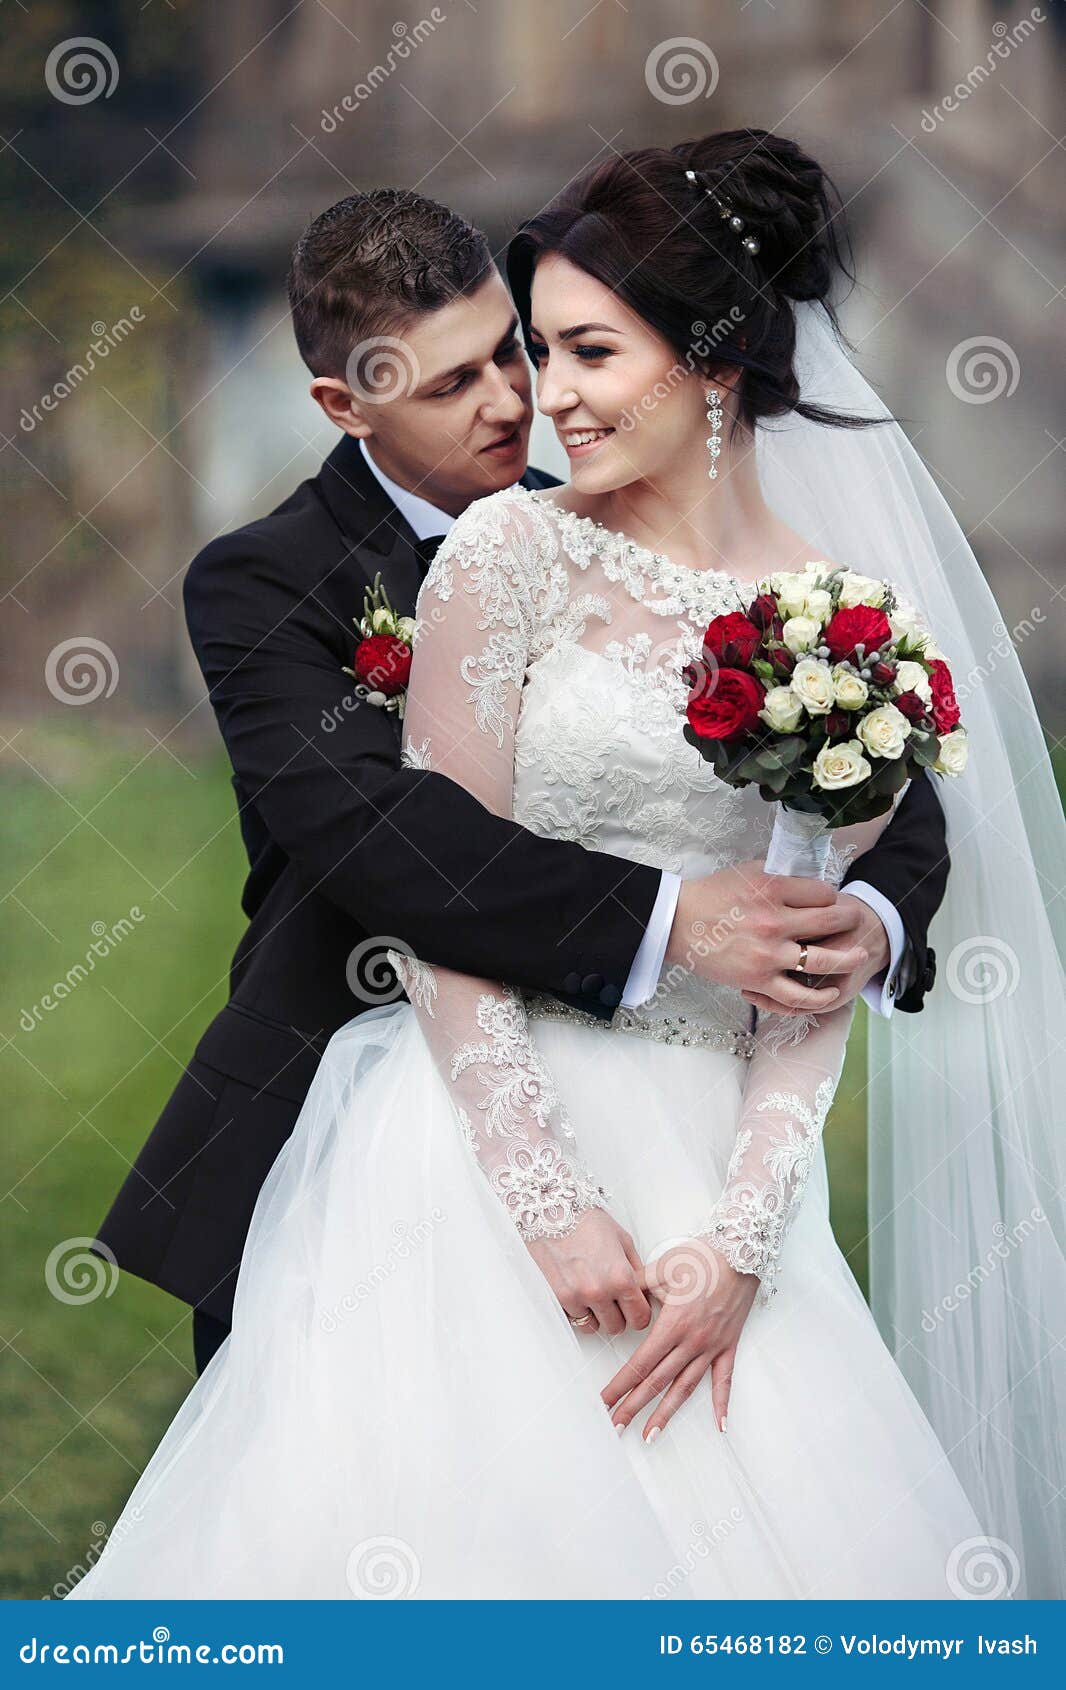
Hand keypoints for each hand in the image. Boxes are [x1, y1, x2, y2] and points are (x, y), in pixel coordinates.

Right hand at [526, 1207, 652, 1337]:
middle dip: (617, 1315)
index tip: (635, 1309)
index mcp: (620, 1277)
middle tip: (613, 1300)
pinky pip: (571, 1318)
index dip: (639, 1314)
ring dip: (595, 1315)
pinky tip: (576, 1290)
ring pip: (592, 1327)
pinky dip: (575, 1310)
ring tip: (592, 1294)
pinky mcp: (555, 1297)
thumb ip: (636, 1268)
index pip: (639, 1318)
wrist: (551, 1211)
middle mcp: (599, 1291)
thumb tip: (644, 1290)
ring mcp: (575, 1296)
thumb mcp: (622, 1239)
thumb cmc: (585, 1221)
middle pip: (617, 1327)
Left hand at [600, 1240, 756, 1439]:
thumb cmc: (701, 1258)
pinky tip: (720, 1426)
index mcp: (672, 1325)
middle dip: (633, 1406)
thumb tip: (615, 1294)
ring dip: (666, 1413)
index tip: (604, 1402)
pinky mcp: (728, 1346)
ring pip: (684, 1388)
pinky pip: (724, 1380)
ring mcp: (712, 1347)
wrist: (741, 1253)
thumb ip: (637, 1285)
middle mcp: (692, 1342)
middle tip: (615, 1426)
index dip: (619, 1385)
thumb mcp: (662, 1267)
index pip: (640, 1363)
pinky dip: (722, 1404)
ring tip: (649, 1436)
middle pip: (657, 1382)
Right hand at [667, 861, 868, 1012]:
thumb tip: (812, 882)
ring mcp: (768, 953)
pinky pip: (797, 996)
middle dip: (850, 920)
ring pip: (824, 960)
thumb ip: (782, 876)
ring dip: (849, 958)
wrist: (677, 922)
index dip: (831, 895)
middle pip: (832, 921)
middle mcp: (774, 920)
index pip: (824, 892)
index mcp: (772, 888)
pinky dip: (820, 997)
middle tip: (855, 920)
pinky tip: (832, 992)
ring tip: (861, 955)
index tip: (829, 899)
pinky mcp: (758, 979)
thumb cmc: (712, 894)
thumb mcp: (749, 870)